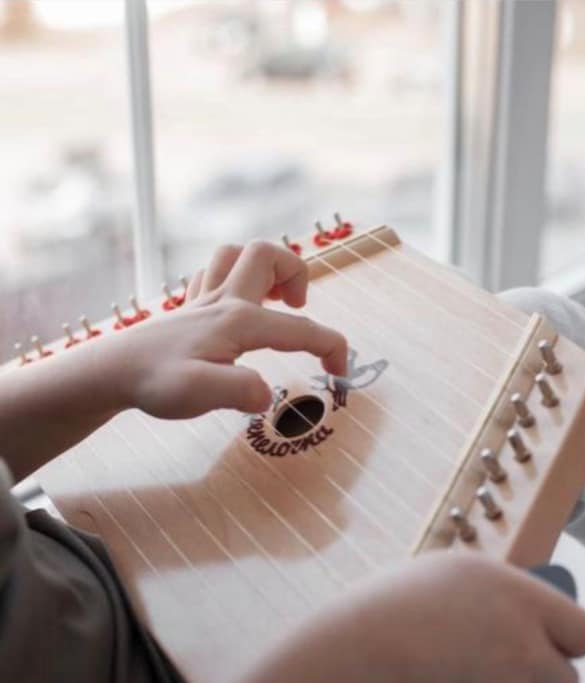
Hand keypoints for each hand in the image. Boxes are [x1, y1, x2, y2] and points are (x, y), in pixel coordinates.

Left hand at [114, 240, 347, 418]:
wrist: (110, 372)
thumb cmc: (154, 382)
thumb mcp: (198, 395)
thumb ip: (238, 391)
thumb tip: (266, 394)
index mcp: (239, 322)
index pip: (302, 329)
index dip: (332, 348)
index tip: (340, 373)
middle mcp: (225, 301)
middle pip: (266, 253)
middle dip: (296, 272)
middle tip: (299, 306)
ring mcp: (204, 300)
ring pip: (237, 254)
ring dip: (263, 267)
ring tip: (274, 298)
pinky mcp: (189, 307)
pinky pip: (215, 271)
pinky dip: (233, 278)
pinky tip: (234, 304)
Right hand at [349, 552, 584, 682]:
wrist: (363, 648)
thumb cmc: (400, 599)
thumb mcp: (457, 571)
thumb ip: (502, 591)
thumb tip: (523, 606)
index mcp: (524, 599)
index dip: (569, 643)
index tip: (545, 644)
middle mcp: (526, 646)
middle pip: (566, 682)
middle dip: (538, 680)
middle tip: (498, 669)